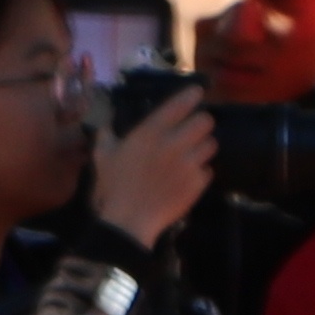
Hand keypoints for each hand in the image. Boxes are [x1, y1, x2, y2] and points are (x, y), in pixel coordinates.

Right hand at [87, 77, 215, 248]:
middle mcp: (174, 144)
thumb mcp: (103, 156)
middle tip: (194, 129)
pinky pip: (208, 170)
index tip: (196, 93)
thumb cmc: (114, 186)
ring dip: (203, 146)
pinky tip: (190, 176)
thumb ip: (106, 134)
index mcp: (151, 132)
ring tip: (195, 152)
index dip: (192, 95)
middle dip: (201, 123)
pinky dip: (201, 171)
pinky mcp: (197, 184)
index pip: (181, 104)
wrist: (129, 221)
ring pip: (211, 144)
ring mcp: (189, 165)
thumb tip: (108, 123)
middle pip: (205, 121)